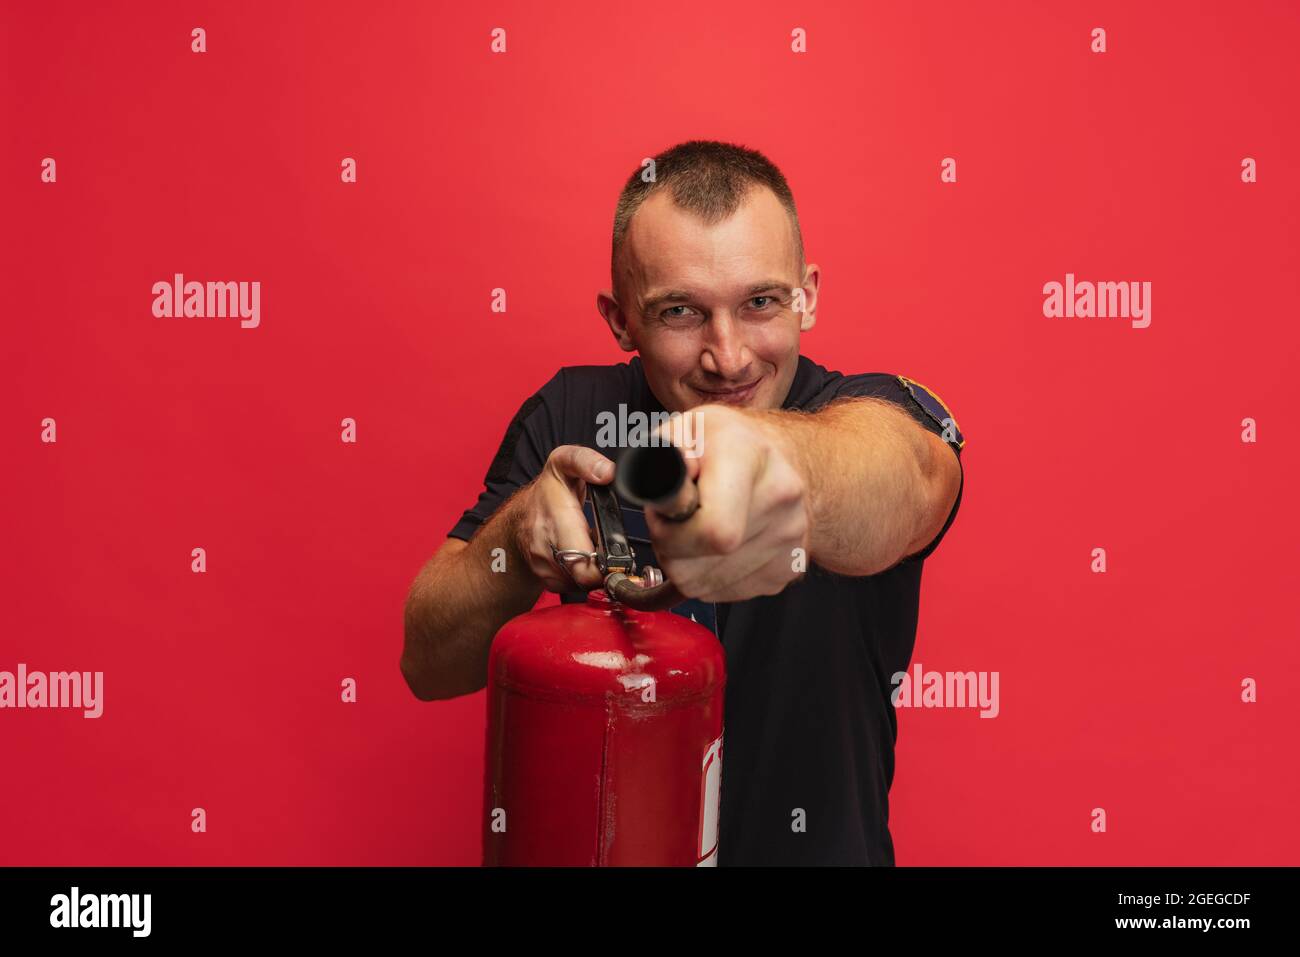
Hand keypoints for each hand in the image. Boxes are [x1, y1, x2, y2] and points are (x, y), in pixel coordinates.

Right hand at [513, 445, 614, 591]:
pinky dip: (581, 575)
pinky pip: (572, 586)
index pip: (582, 563)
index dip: (605, 567)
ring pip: (580, 583)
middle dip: (604, 569)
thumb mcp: (564, 463)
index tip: (617, 558)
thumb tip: (607, 472)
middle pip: (584, 577)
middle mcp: (543, 545)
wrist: (521, 513)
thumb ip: (585, 461)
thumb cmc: (548, 491)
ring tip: (596, 550)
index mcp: (555, 518)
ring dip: (593, 571)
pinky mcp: (544, 577)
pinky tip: (583, 557)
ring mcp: (542, 564)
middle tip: (612, 553)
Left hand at [645, 405, 809, 602]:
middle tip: (676, 518)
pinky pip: (723, 593)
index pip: (713, 529)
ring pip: (702, 585)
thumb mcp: (685, 426)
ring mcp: (789, 537)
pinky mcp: (787, 569)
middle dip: (670, 548)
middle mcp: (779, 497)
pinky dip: (708, 575)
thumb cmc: (728, 444)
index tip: (667, 511)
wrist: (781, 460)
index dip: (672, 531)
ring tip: (696, 528)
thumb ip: (660, 451)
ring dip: (686, 563)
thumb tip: (654, 481)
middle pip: (698, 564)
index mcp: (748, 456)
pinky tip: (716, 546)